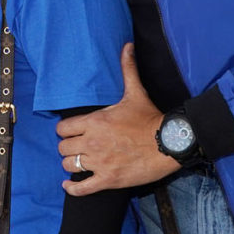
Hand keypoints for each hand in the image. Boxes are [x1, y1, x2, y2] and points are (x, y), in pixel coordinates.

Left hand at [56, 44, 180, 191]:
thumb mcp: (135, 92)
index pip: (62, 128)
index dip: (65, 130)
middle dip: (68, 147)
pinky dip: (72, 187)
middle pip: (63, 148)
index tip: (72, 132)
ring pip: (69, 165)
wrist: (170, 143)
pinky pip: (81, 188)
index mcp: (95, 121)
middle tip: (77, 147)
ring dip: (71, 165)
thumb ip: (127, 69)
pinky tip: (69, 184)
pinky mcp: (108, 180)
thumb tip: (128, 46)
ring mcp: (100, 163)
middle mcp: (93, 142)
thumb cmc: (151, 118)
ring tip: (78, 163)